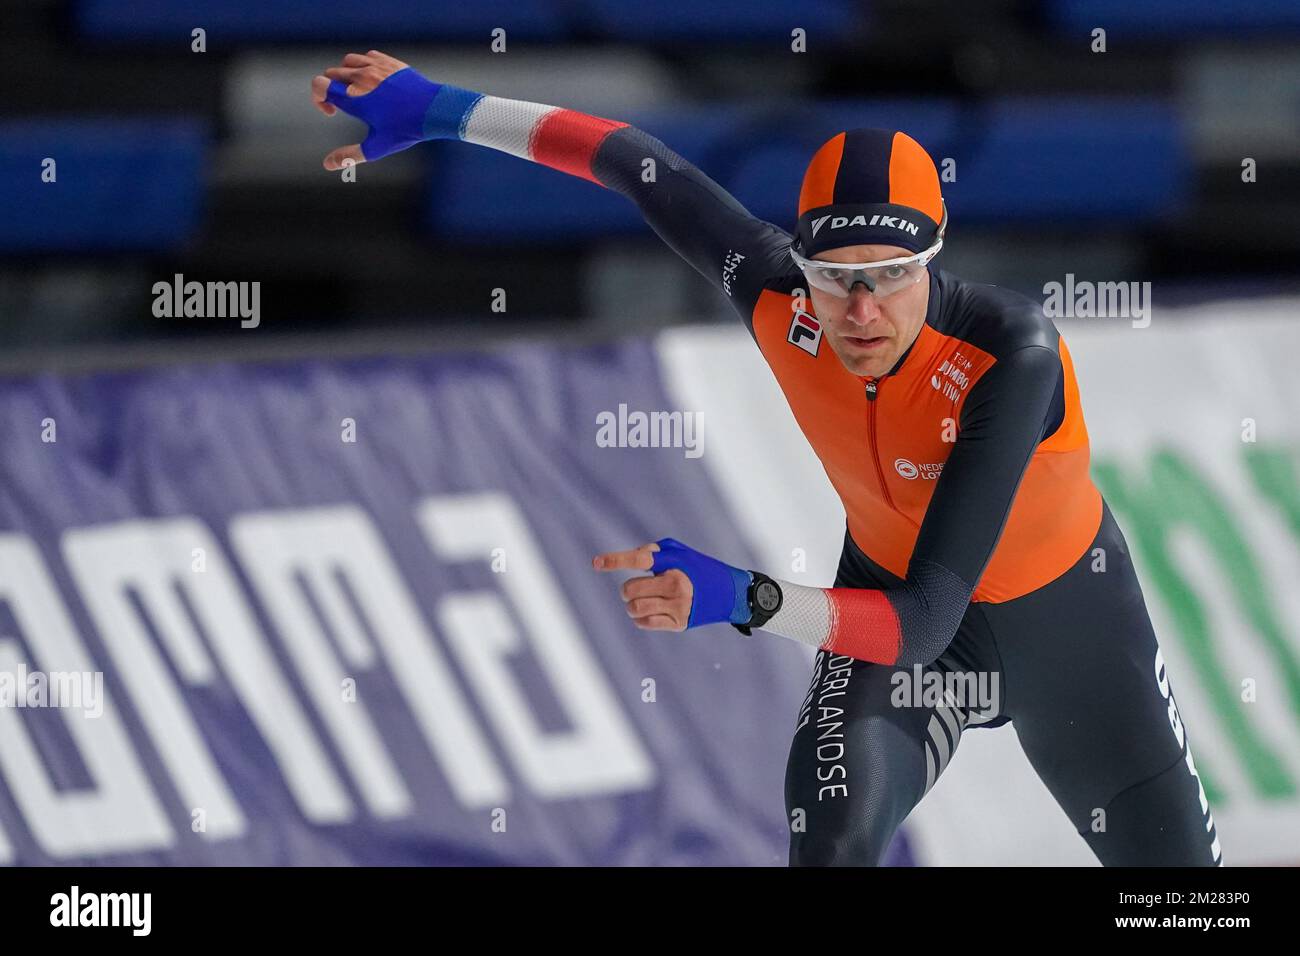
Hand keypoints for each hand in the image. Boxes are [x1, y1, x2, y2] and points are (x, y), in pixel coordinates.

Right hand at [311, 50, 419, 169]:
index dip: (319, 99)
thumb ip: (350, 155)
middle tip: (347, 107)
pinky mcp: (389, 62)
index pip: (318, 85)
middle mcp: (361, 78)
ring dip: (347, 75)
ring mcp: (375, 67)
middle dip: (332, 89)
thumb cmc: (406, 130)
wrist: (435, 110)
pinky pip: (367, 56)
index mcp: (354, 98)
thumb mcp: (377, 147)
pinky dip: (365, 66)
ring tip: (360, 92)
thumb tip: (327, 165)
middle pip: (331, 74)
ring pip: (347, 62)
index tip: (332, 111)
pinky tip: (375, 81)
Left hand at [593, 543, 693, 631]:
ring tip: (638, 602)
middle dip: (626, 590)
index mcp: (673, 564)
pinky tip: (646, 613)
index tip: (596, 562)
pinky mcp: (679, 622)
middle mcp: (675, 585)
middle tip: (632, 589)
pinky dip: (639, 619)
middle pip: (631, 590)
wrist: (729, 592)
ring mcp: (677, 606)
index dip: (615, 560)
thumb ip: (653, 551)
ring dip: (631, 606)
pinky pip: (646, 623)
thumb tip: (630, 558)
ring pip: (635, 608)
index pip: (639, 559)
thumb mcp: (680, 552)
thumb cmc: (698, 568)